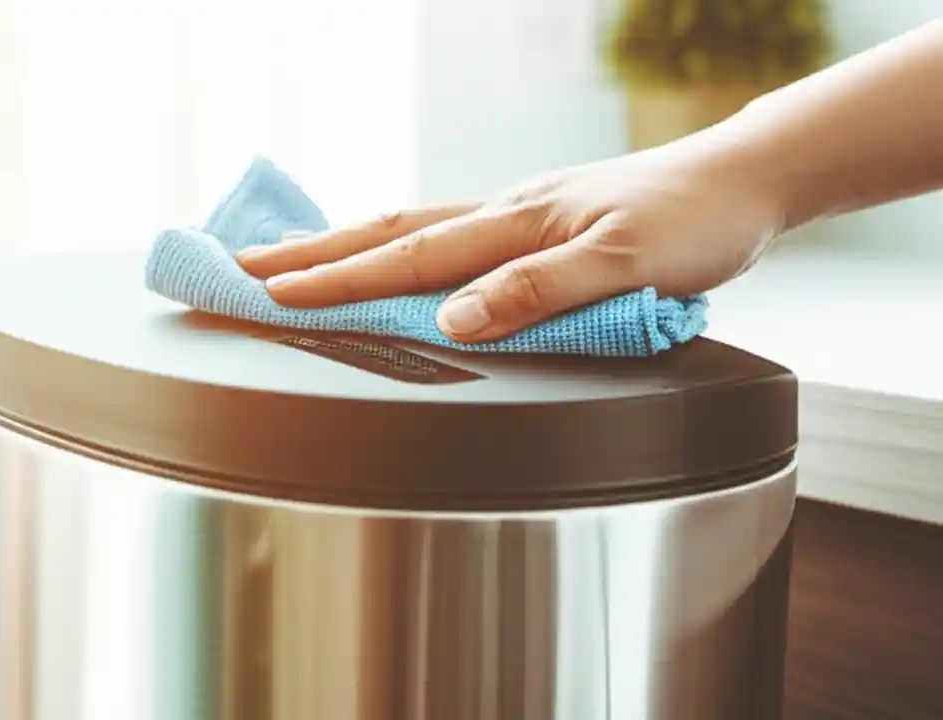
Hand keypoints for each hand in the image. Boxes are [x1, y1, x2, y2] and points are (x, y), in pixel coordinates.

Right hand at [236, 135, 784, 343]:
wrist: (742, 181)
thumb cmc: (695, 223)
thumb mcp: (627, 264)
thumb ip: (541, 291)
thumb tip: (454, 319)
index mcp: (516, 223)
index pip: (408, 260)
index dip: (336, 281)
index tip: (271, 296)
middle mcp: (502, 212)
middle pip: (387, 234)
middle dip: (311, 256)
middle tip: (243, 272)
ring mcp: (514, 212)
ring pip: (409, 228)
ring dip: (344, 245)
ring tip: (288, 259)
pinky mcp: (531, 220)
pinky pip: (443, 231)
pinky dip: (393, 245)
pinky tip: (386, 254)